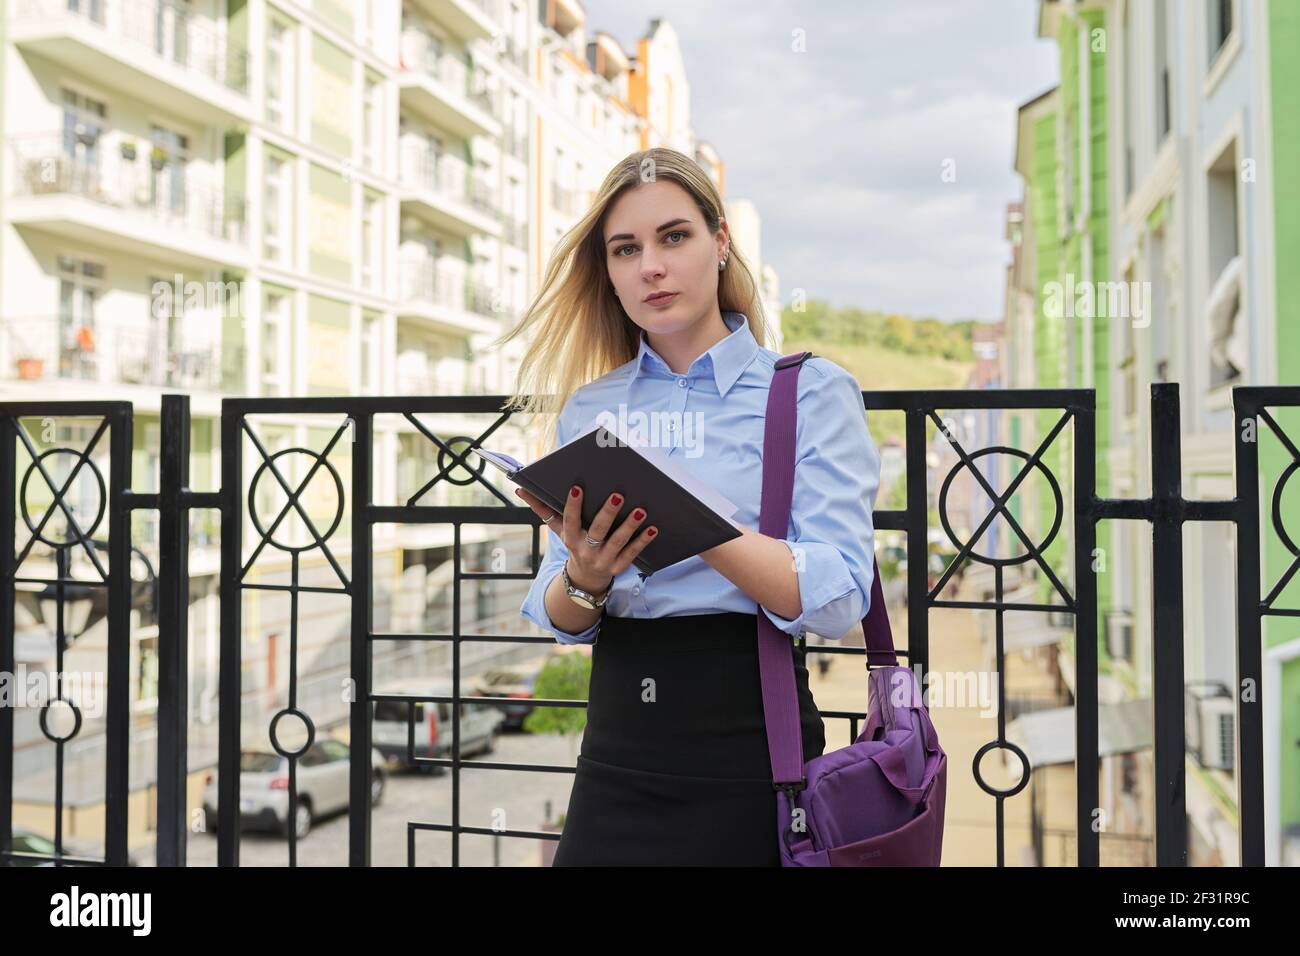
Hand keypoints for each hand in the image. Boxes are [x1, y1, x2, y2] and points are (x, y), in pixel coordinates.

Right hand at [514, 484, 656, 591]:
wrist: (584, 579)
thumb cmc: (573, 543)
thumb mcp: (557, 529)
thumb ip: (541, 508)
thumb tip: (520, 488)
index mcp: (571, 538)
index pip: (570, 520)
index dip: (573, 505)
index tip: (578, 486)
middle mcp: (586, 550)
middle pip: (597, 531)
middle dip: (607, 513)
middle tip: (618, 494)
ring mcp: (603, 560)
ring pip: (618, 542)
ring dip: (630, 526)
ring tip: (641, 510)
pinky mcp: (618, 567)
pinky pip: (632, 553)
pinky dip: (642, 540)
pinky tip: (653, 527)